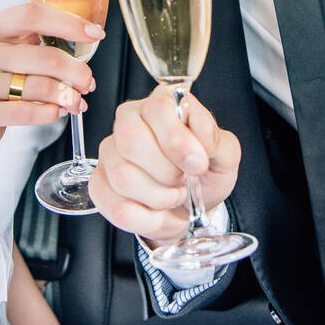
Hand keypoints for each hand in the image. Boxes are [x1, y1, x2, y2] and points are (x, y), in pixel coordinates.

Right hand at [0, 1, 103, 151]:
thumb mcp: (3, 48)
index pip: (33, 16)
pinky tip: (57, 111)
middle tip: (89, 82)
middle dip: (77, 72)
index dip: (70, 24)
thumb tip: (85, 38)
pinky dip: (51, 112)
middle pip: (44, 57)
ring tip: (77, 101)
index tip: (97, 34)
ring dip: (68, 95)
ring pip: (39, 86)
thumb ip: (34, 38)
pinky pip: (27, 112)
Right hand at [89, 85, 240, 244]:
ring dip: (160, 198)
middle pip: (131, 140)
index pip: (157, 109)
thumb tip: (197, 122)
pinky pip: (119, 208)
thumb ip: (214, 138)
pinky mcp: (99, 184)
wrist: (192, 208)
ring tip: (175, 197)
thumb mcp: (224, 155)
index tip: (197, 164)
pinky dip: (149, 220)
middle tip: (185, 181)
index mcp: (161, 104)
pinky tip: (161, 214)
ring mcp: (110, 153)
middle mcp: (129, 122)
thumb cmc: (205, 173)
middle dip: (167, 172)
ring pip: (123, 177)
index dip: (177, 140)